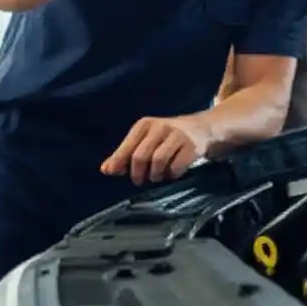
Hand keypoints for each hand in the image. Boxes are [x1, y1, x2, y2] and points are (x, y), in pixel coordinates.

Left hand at [100, 115, 214, 184]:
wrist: (200, 129)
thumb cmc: (165, 138)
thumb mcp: (144, 141)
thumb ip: (123, 155)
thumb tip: (105, 170)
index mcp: (145, 125)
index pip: (127, 147)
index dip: (120, 163)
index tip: (118, 173)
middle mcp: (160, 127)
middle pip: (141, 156)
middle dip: (138, 173)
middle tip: (139, 180)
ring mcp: (177, 136)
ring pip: (158, 161)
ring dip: (155, 174)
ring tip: (156, 177)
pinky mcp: (191, 146)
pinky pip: (176, 167)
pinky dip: (171, 175)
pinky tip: (171, 174)